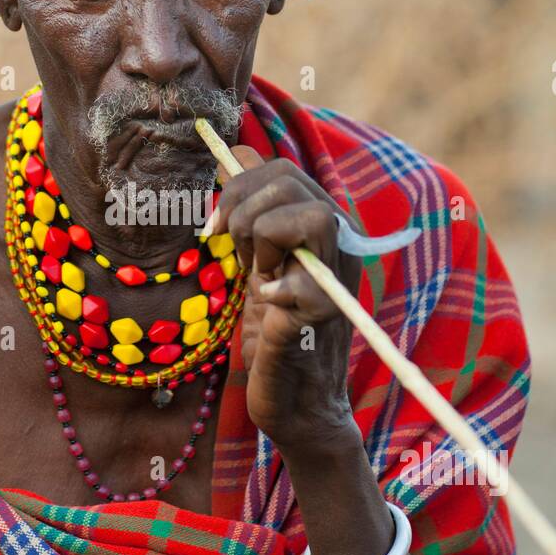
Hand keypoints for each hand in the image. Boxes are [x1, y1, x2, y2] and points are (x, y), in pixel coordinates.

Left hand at [210, 147, 362, 454]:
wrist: (295, 401)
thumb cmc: (273, 330)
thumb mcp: (256, 259)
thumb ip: (251, 207)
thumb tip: (236, 152)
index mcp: (321, 226)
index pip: (280, 169)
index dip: (238, 187)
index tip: (216, 229)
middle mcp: (339, 243)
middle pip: (289, 179)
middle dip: (242, 210)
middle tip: (236, 255)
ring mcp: (338, 276)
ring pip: (308, 214)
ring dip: (262, 241)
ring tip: (259, 277)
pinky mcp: (327, 313)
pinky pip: (298, 279)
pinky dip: (273, 291)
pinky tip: (271, 310)